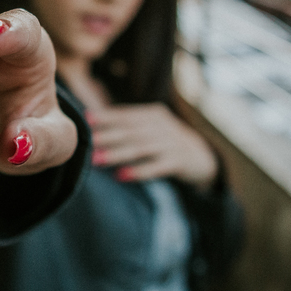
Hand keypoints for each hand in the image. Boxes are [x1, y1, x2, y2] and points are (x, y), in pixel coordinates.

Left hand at [89, 103, 217, 186]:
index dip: (107, 117)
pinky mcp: (180, 161)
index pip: (126, 115)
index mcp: (153, 115)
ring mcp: (172, 143)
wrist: (204, 157)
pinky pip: (157, 166)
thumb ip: (129, 126)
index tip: (86, 119)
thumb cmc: (167, 143)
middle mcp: (163, 126)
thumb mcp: (151, 129)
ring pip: (141, 148)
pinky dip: (139, 171)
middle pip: (131, 131)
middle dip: (107, 136)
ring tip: (97, 160)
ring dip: (117, 154)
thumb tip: (92, 121)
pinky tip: (121, 176)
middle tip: (88, 143)